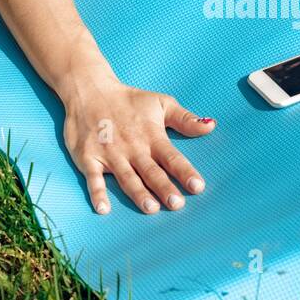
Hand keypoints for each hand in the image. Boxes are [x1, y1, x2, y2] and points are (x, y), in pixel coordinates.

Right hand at [61, 77, 215, 213]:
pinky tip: (103, 209)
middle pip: (151, 171)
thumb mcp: (160, 103)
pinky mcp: (88, 158)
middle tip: (177, 204)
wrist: (89, 90)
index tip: (198, 187)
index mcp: (151, 135)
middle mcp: (132, 147)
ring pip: (126, 177)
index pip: (172, 157)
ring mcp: (110, 153)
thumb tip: (211, 126)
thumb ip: (185, 119)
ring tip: (151, 208)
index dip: (185, 172)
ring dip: (138, 193)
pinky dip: (97, 193)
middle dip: (164, 187)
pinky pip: (93, 178)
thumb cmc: (129, 100)